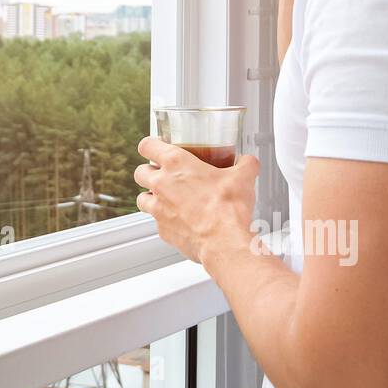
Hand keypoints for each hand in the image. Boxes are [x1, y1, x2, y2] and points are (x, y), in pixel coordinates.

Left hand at [134, 136, 259, 264]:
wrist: (224, 242)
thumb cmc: (228, 208)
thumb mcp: (243, 177)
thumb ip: (246, 164)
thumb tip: (248, 162)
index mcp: (176, 164)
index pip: (147, 145)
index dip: (150, 145)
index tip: (156, 147)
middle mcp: (161, 184)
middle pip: (139, 172)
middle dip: (148, 172)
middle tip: (162, 174)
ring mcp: (158, 209)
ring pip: (141, 198)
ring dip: (151, 197)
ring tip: (166, 199)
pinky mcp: (162, 230)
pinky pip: (156, 222)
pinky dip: (165, 220)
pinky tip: (180, 220)